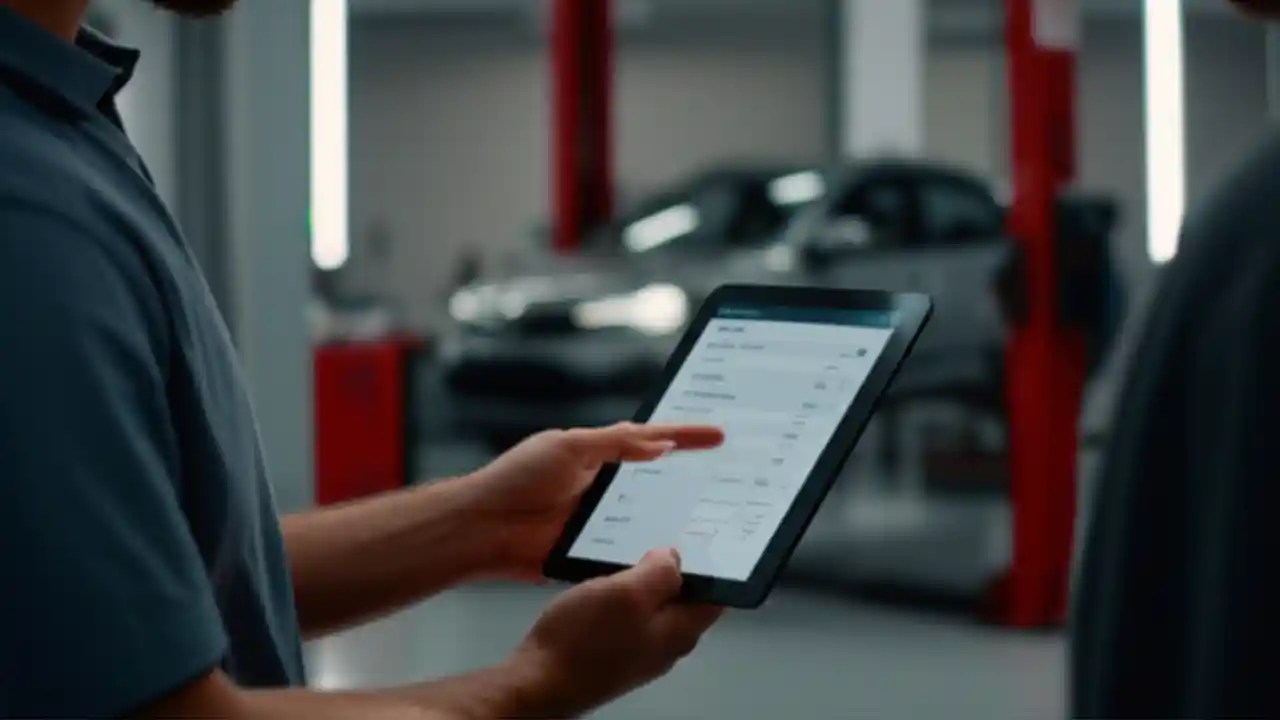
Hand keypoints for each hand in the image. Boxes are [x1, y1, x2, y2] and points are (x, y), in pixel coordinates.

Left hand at [466, 422, 723, 580]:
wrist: (482, 529)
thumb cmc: (516, 479)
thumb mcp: (568, 448)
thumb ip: (614, 444)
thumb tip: (660, 443)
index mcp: (598, 453)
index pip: (651, 441)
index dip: (686, 437)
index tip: (720, 436)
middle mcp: (603, 485)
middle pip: (656, 480)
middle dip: (691, 479)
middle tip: (731, 475)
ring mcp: (599, 519)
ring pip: (648, 518)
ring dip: (675, 520)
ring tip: (715, 519)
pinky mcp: (592, 550)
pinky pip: (629, 550)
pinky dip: (650, 553)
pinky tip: (675, 557)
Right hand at [505, 549, 723, 716]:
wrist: (538, 682)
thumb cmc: (584, 637)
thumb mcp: (626, 593)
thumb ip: (659, 573)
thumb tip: (675, 558)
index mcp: (680, 632)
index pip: (716, 596)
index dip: (713, 565)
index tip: (702, 533)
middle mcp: (667, 646)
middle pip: (684, 600)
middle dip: (676, 568)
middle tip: (663, 531)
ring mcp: (639, 652)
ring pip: (654, 607)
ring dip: (645, 579)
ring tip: (632, 547)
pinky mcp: (613, 653)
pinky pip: (629, 616)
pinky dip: (624, 594)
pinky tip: (606, 578)